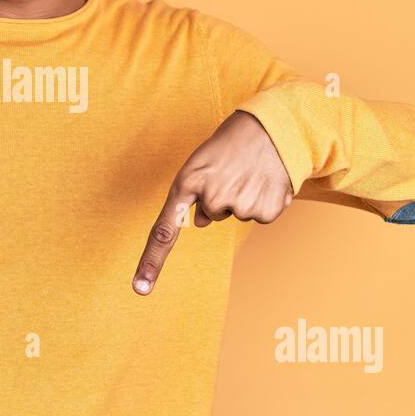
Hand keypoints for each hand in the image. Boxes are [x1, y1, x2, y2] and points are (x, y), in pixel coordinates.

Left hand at [132, 110, 293, 294]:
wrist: (274, 127)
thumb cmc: (231, 143)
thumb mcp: (202, 163)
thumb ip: (192, 193)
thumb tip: (198, 223)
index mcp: (188, 182)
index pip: (164, 230)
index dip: (151, 261)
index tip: (140, 288)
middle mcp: (210, 197)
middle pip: (209, 215)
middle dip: (219, 197)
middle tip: (231, 170)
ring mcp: (237, 205)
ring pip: (234, 214)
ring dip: (242, 196)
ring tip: (249, 171)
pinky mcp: (263, 211)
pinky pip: (257, 215)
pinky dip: (263, 200)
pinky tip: (265, 179)